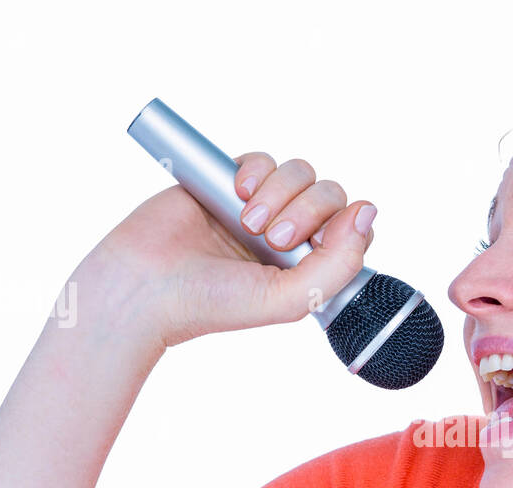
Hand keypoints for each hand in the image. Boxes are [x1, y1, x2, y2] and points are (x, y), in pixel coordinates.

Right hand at [66, 152, 376, 350]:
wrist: (144, 286)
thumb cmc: (212, 303)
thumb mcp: (290, 298)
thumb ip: (339, 264)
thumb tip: (368, 212)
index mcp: (308, 267)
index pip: (351, 230)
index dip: (343, 227)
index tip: (314, 243)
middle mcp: (289, 237)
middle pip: (329, 195)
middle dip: (308, 210)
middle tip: (274, 239)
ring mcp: (260, 208)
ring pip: (300, 173)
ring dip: (281, 191)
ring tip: (248, 222)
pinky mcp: (228, 182)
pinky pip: (264, 159)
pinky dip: (258, 171)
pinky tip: (237, 194)